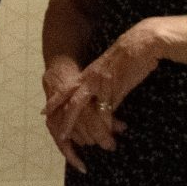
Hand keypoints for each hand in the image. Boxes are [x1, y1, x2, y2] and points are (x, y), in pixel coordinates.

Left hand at [42, 20, 164, 164]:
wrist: (141, 42)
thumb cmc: (128, 55)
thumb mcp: (108, 70)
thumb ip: (102, 84)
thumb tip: (104, 102)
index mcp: (87, 75)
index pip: (66, 90)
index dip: (55, 102)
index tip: (44, 112)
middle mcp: (90, 80)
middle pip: (72, 103)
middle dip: (65, 120)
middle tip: (60, 135)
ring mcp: (101, 83)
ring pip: (89, 110)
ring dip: (90, 128)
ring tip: (91, 143)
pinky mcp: (115, 86)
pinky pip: (107, 108)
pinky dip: (107, 121)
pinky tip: (108, 130)